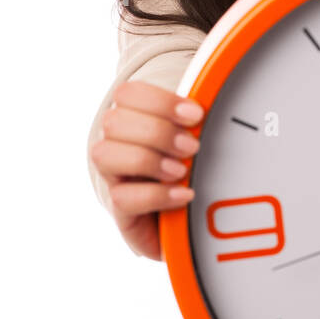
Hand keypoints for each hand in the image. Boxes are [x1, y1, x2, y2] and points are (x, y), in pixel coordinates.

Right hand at [89, 81, 203, 259]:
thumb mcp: (198, 141)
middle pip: (113, 121)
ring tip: (180, 171)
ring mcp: (114, 178)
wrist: (191, 224)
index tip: (195, 115)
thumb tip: (215, 101)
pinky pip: (122, 198)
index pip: (127, 94)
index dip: (159, 101)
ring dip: (148, 160)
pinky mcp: (121, 211)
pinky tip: (183, 194)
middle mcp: (116, 145)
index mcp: (134, 119)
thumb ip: (196, 123)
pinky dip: (156, 194)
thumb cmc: (194, 173)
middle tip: (191, 147)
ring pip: (104, 155)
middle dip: (157, 132)